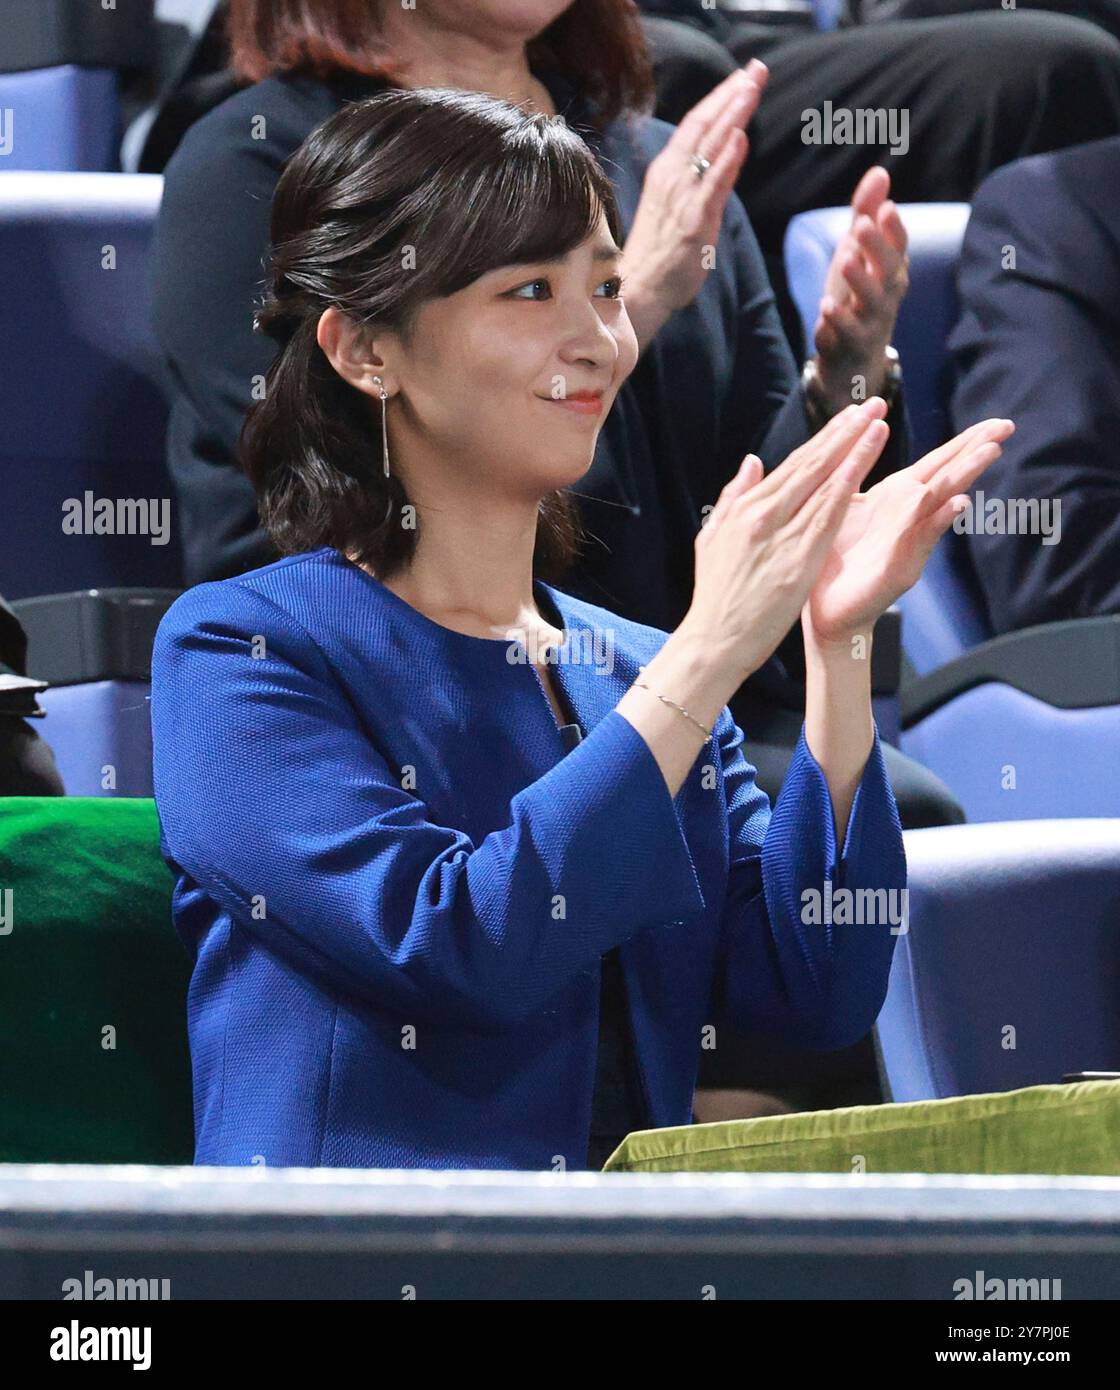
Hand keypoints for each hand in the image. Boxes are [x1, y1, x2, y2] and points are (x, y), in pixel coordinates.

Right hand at [619, 60, 767, 352]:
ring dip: (732, 114)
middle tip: (757, 69)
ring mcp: (681, 199)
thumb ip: (702, 178)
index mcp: (667, 172)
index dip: (720, 96)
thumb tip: (729, 150)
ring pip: (709, 147)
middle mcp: (672, 178)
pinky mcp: (692, 222)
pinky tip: (740, 136)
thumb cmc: (658, 254)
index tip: (743, 75)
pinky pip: (712, 185)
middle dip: (732, 93)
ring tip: (752, 86)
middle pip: (704, 125)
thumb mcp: (677, 207)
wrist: (637, 293)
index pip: (696, 124)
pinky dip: (726, 159)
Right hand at [684, 399, 890, 683]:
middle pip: (811, 464)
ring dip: (854, 448)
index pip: (792, 465)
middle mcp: (764, 514)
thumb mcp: (712, 539)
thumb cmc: (715, 597)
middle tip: (871, 404)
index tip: (848, 418)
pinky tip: (865, 463)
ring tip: (878, 422)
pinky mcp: (798, 559)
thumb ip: (734, 497)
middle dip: (844, 431)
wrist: (713, 641)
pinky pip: (828, 514)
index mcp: (746, 509)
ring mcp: (781, 535)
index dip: (824, 439)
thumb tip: (753, 461)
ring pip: (823, 482)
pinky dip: (848, 484)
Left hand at [804, 416, 1015, 645]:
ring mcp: (910, 539)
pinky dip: (940, 519)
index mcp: (896, 495)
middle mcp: (909, 513)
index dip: (965, 441)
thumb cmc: (833, 559)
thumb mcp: (844, 507)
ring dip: (964, 474)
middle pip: (948, 473)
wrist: (825, 610)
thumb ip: (857, 476)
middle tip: (1007, 426)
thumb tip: (865, 439)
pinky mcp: (900, 565)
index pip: (938, 461)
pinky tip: (957, 503)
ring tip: (989, 451)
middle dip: (976, 449)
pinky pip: (923, 537)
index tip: (996, 422)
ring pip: (941, 500)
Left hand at [813, 167, 907, 413]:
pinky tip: (825, 305)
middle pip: (889, 270)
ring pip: (872, 302)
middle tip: (862, 225)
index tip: (886, 207)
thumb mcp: (857, 253)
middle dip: (877, 248)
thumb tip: (880, 173)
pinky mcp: (853, 345)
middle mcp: (888, 294)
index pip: (898, 246)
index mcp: (891, 270)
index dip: (893, 228)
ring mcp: (873, 321)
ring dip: (860, 280)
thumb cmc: (856, 296)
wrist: (852, 356)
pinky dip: (838, 321)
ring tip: (845, 258)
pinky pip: (849, 334)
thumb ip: (865, 215)